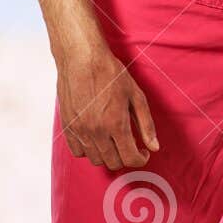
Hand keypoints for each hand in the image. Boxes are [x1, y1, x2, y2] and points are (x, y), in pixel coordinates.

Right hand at [56, 44, 159, 169]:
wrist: (82, 59)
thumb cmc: (111, 74)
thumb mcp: (136, 95)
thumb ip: (146, 124)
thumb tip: (154, 147)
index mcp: (116, 124)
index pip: (129, 158)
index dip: (140, 159)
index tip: (144, 152)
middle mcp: (96, 132)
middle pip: (113, 162)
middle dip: (126, 157)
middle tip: (131, 145)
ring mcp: (79, 131)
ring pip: (95, 160)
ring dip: (108, 155)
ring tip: (115, 140)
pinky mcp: (67, 127)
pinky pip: (78, 152)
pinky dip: (89, 150)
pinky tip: (97, 138)